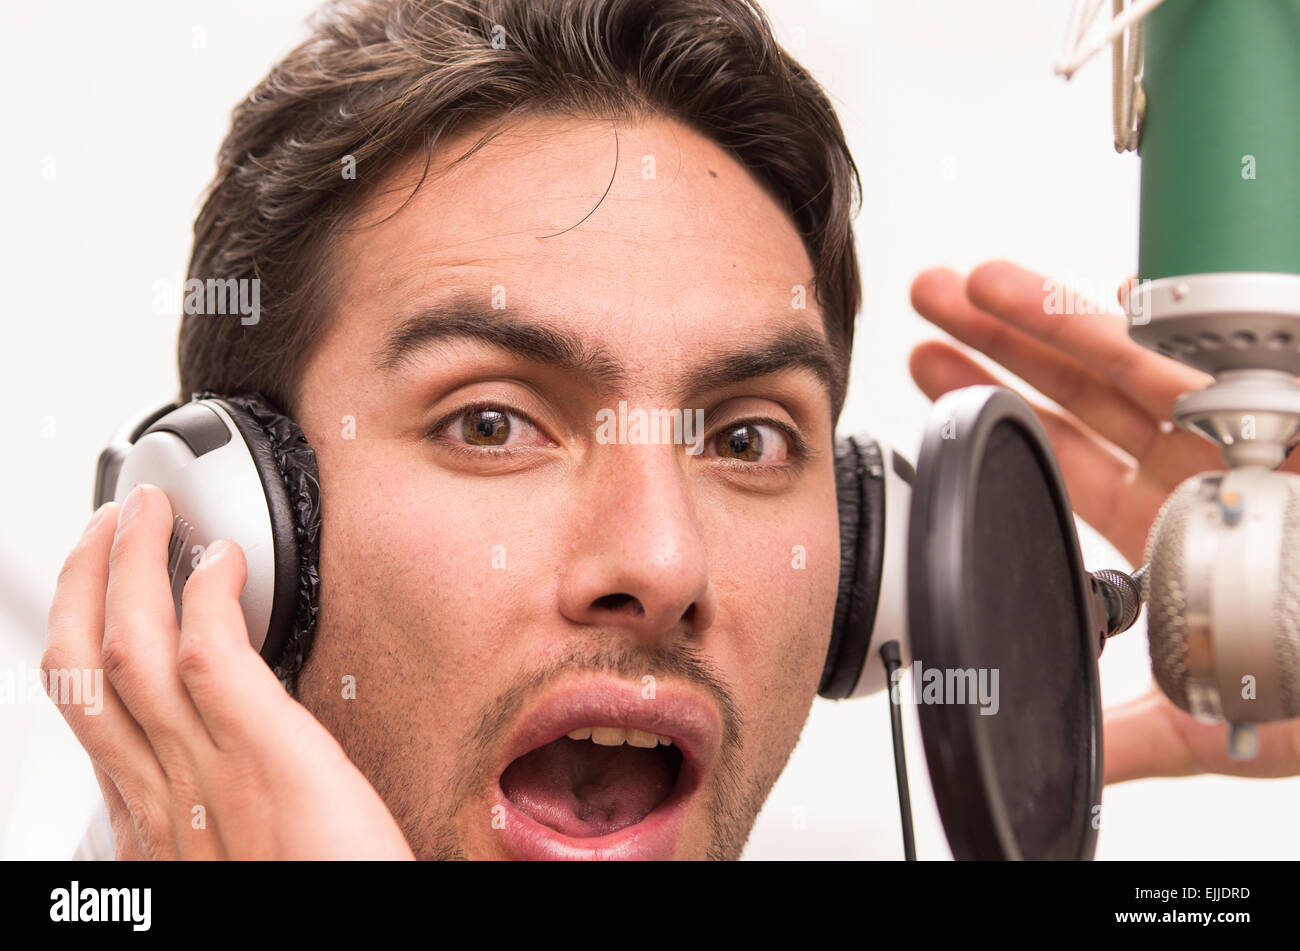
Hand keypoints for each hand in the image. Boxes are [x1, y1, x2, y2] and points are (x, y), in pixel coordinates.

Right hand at [43, 484, 413, 858]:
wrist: (343, 938)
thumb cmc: (309, 894)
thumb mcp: (233, 850)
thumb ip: (214, 797)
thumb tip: (224, 748)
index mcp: (153, 814)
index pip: (87, 705)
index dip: (78, 632)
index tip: (98, 586)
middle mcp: (161, 789)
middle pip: (82, 665)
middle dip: (84, 582)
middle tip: (110, 527)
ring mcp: (204, 770)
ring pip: (128, 647)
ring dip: (131, 566)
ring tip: (150, 515)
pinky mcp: (267, 753)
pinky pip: (213, 654)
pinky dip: (206, 595)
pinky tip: (222, 558)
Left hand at [908, 260, 1299, 782]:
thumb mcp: (1220, 719)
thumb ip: (1132, 731)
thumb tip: (1054, 748)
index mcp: (1173, 528)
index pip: (1063, 460)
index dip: (996, 417)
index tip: (930, 381)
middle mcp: (1204, 469)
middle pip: (1081, 394)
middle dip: (1004, 346)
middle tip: (931, 304)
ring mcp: (1256, 431)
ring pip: (1136, 360)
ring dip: (1055, 317)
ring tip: (978, 284)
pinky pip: (1237, 353)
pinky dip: (1177, 322)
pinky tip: (1116, 290)